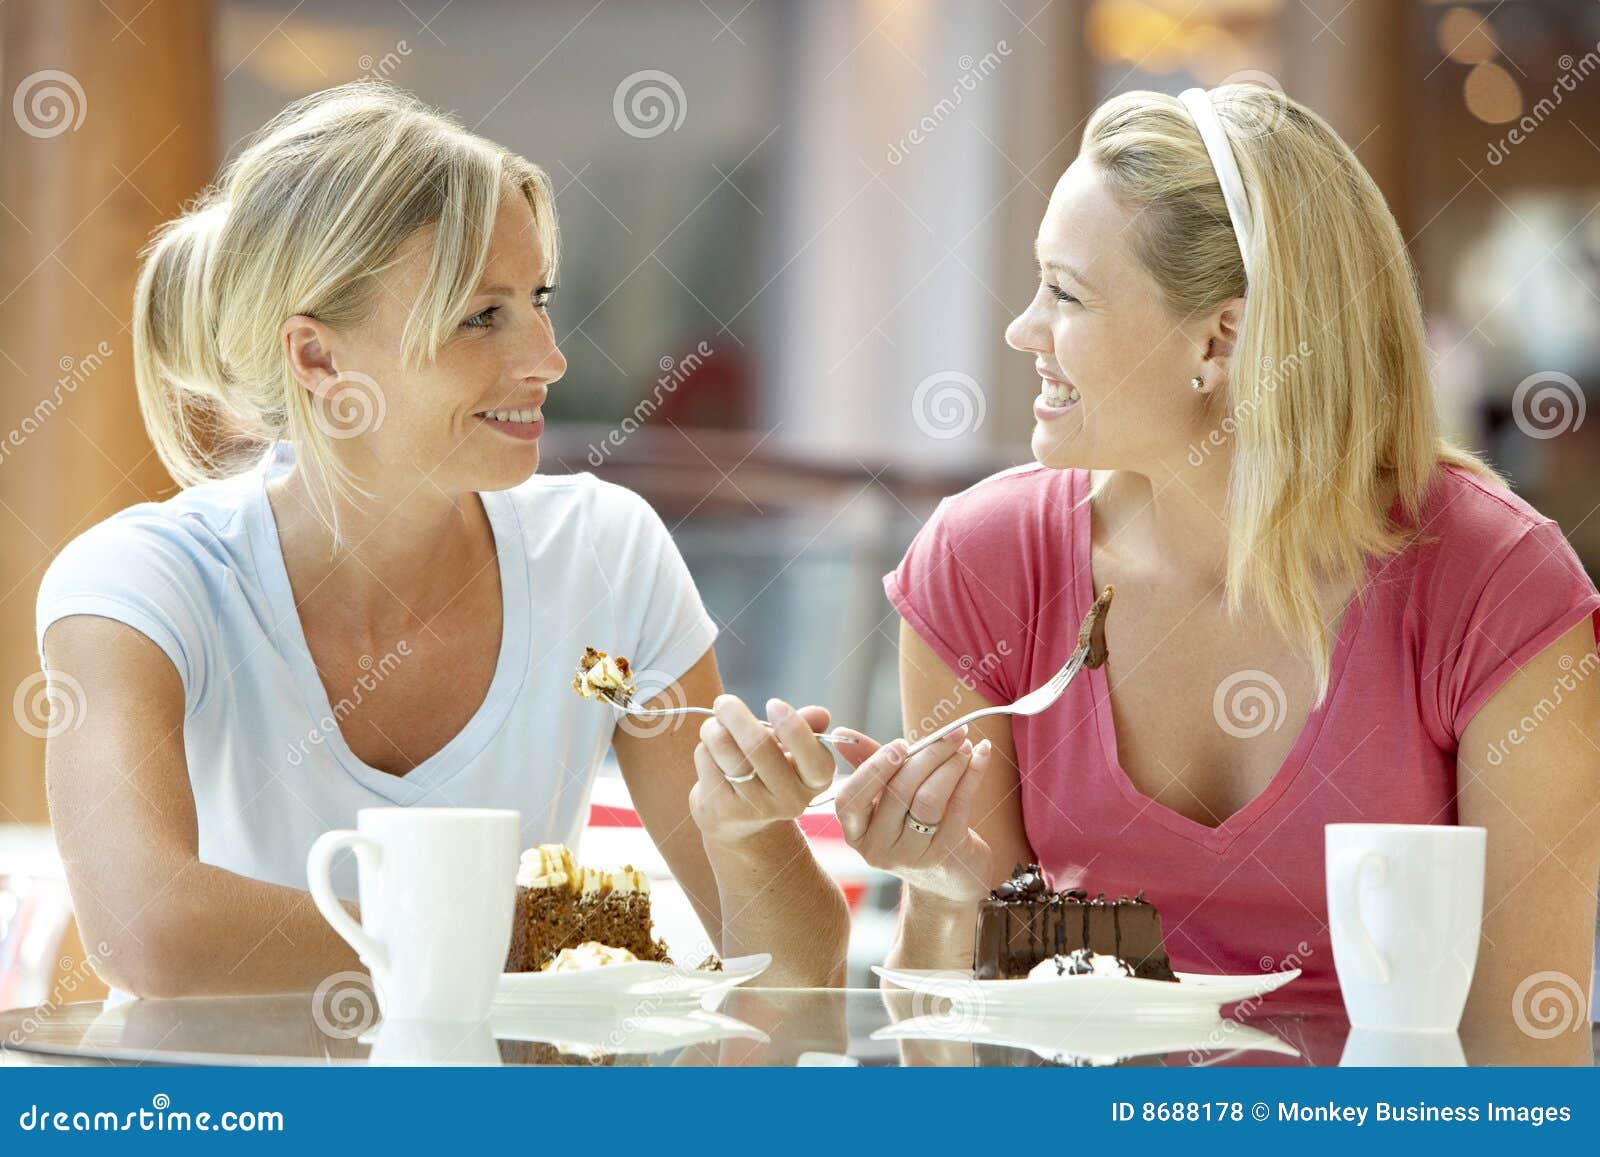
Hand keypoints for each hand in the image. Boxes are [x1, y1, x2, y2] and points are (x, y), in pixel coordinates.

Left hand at [690, 694, 836, 845]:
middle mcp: (791, 800)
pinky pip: (706, 760)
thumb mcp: (793, 750)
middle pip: (757, 745)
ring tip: (714, 726)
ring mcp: (756, 808)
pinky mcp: (723, 809)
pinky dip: (704, 749)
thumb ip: (806, 727)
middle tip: (723, 702)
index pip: (814, 758)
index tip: (773, 704)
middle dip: (735, 714)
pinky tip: (711, 756)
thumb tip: (819, 714)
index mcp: (817, 781)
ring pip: (724, 747)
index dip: (794, 727)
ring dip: (713, 728)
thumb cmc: (771, 771)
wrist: (741, 822)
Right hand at [833, 727, 993, 904]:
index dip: (874, 768)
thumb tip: (840, 733)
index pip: (851, 799)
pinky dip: (972, 775)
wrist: (947, 878)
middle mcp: (878, 847)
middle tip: (950, 733)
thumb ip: (866, 763)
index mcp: (856, 831)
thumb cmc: (911, 826)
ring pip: (929, 799)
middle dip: (927, 755)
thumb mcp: (885, 797)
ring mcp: (912, 855)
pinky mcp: (946, 855)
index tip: (900, 743)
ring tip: (965, 744)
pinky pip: (959, 806)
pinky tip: (982, 754)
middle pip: (898, 791)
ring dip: (951, 764)